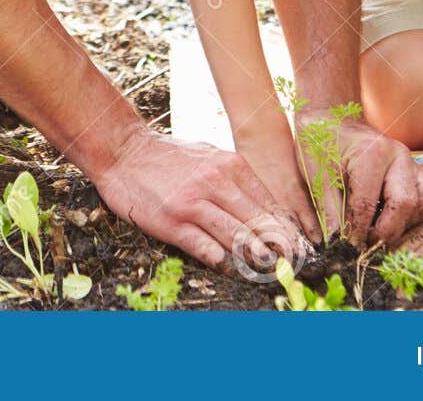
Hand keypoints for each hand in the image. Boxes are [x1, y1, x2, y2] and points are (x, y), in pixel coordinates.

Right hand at [89, 126, 308, 277]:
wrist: (124, 150)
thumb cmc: (168, 156)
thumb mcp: (209, 156)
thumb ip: (235, 179)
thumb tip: (264, 208)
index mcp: (229, 166)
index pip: (268, 203)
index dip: (286, 229)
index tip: (299, 247)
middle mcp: (216, 183)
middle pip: (257, 223)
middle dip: (278, 247)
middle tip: (293, 266)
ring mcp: (193, 204)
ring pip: (236, 237)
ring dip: (255, 258)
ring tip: (270, 271)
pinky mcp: (173, 222)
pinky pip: (205, 248)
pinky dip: (222, 262)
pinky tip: (232, 269)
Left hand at [296, 113, 422, 246]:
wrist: (331, 119)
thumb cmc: (320, 143)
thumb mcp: (315, 173)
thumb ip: (327, 208)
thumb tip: (334, 243)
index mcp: (372, 153)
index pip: (366, 204)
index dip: (355, 233)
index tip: (345, 250)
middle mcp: (399, 157)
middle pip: (405, 205)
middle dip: (385, 232)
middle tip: (364, 245)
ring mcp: (412, 164)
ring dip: (406, 224)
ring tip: (378, 231)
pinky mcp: (417, 172)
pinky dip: (417, 216)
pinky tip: (391, 221)